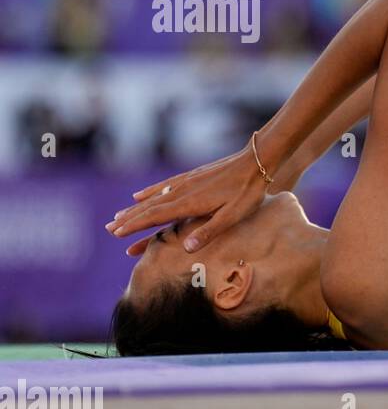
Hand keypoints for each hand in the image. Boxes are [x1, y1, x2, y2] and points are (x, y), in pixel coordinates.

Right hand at [106, 143, 270, 251]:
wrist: (257, 160)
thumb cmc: (249, 191)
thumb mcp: (233, 215)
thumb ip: (210, 231)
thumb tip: (186, 248)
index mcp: (190, 203)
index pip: (155, 217)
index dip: (134, 226)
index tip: (117, 233)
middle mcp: (183, 191)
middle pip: (150, 207)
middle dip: (129, 218)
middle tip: (109, 228)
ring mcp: (187, 181)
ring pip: (154, 197)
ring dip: (135, 207)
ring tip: (119, 215)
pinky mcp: (193, 175)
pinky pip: (165, 185)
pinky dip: (150, 192)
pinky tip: (141, 194)